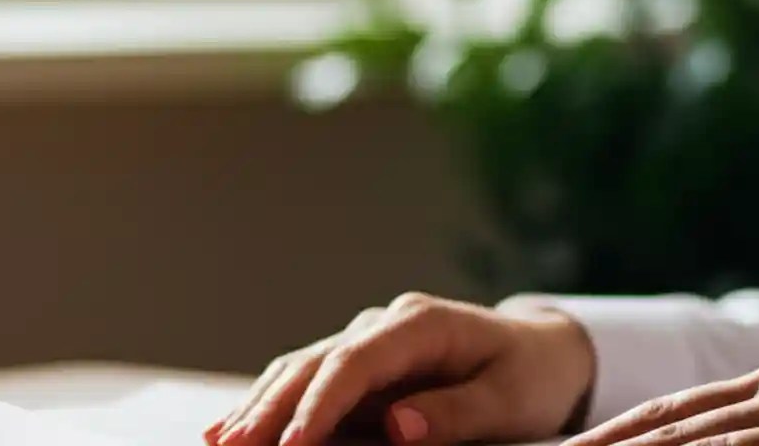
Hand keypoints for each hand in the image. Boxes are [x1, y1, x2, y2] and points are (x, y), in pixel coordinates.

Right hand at [204, 292, 594, 445]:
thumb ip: (455, 412)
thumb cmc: (527, 377)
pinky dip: (270, 403)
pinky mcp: (359, 364)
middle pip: (314, 363)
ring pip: (299, 369)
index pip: (355, 362)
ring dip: (259, 405)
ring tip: (220, 441)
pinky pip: (306, 381)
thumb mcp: (509, 400)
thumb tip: (397, 427)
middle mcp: (383, 325)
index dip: (319, 405)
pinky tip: (235, 426)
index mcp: (420, 324)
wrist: (539, 352)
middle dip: (270, 407)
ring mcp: (366, 341)